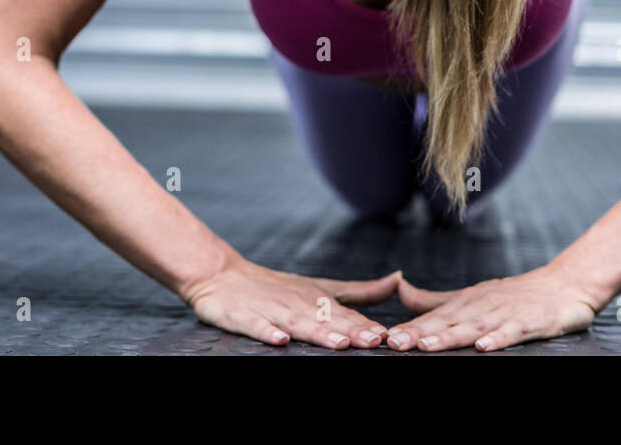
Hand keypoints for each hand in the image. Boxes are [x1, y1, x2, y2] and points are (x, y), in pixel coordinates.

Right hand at [182, 257, 400, 349]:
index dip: (366, 325)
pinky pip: (257, 326)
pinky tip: (280, 342)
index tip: (387, 336)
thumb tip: (398, 280)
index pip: (345, 314)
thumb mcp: (321, 287)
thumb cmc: (276, 287)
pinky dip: (268, 333)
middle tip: (374, 341)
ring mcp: (271, 309)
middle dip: (351, 330)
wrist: (222, 276)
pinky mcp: (244, 317)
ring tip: (339, 343)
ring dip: (319, 332)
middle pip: (327, 318)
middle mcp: (297, 302)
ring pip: (298, 322)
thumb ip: (359, 291)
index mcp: (317, 298)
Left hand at [386, 265, 599, 351]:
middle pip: (449, 322)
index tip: (387, 339)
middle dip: (422, 333)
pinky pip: (514, 331)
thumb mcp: (472, 296)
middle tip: (396, 343)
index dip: (411, 328)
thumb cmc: (516, 294)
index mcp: (467, 302)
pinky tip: (486, 347)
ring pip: (475, 326)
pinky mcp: (532, 321)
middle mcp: (483, 305)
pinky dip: (500, 338)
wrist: (565, 284)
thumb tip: (399, 291)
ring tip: (428, 347)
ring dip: (451, 337)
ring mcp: (507, 313)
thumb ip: (435, 299)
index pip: (434, 318)